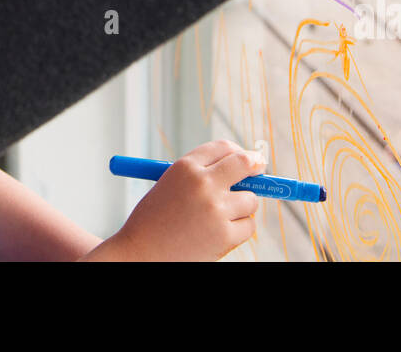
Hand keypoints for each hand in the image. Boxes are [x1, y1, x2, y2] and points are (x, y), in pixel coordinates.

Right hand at [98, 140, 263, 261]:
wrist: (140, 255)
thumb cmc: (154, 221)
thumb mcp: (171, 185)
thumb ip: (202, 174)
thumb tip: (244, 168)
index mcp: (185, 167)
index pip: (224, 147)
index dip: (239, 152)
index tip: (249, 159)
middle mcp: (202, 182)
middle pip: (244, 163)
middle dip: (256, 165)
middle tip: (260, 171)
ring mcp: (215, 209)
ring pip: (250, 200)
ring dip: (243, 207)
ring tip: (219, 218)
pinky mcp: (224, 234)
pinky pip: (248, 226)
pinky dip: (239, 230)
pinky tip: (218, 235)